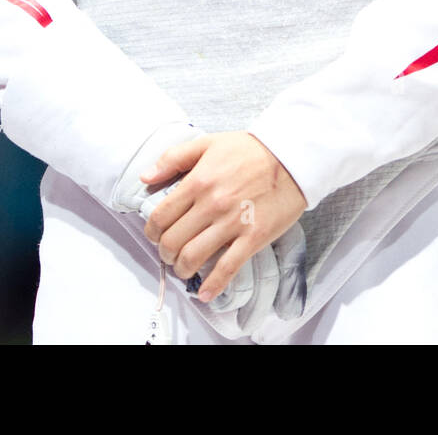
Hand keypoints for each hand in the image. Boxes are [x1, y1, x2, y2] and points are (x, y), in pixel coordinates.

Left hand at [140, 130, 307, 302]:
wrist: (291, 157)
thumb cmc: (249, 149)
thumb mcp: (208, 143)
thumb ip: (173, 158)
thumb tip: (145, 177)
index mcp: (198, 181)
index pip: (160, 216)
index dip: (152, 232)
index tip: (155, 235)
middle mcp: (211, 205)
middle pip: (173, 241)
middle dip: (165, 253)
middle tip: (169, 253)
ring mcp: (232, 223)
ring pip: (193, 258)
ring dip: (182, 269)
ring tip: (184, 268)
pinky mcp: (253, 238)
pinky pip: (227, 268)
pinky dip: (212, 286)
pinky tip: (205, 293)